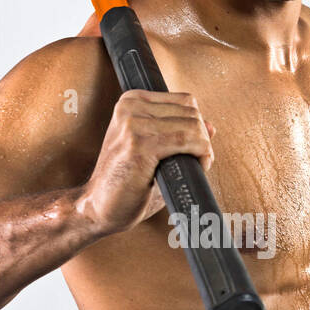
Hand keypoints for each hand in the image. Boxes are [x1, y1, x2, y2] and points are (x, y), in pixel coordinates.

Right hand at [82, 90, 214, 235]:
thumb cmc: (125, 183)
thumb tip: (210, 126)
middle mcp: (130, 107)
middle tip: (198, 160)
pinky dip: (201, 154)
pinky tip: (197, 166)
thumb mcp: (153, 151)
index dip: (198, 125)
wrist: (99, 208)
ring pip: (192, 126)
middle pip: (191, 112)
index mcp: (131, 101)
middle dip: (203, 137)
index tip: (194, 148)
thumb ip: (179, 134)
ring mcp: (132, 124)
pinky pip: (187, 140)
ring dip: (204, 147)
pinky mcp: (138, 145)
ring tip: (197, 164)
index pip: (185, 101)